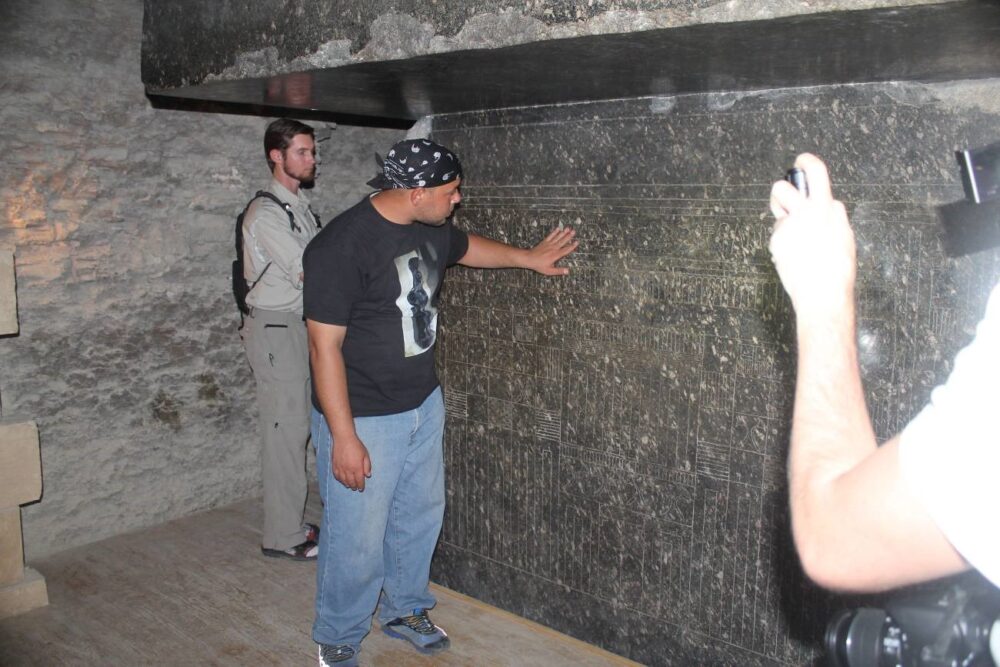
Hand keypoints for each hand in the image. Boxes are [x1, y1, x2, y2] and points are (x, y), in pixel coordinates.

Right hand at [332, 433, 371, 490]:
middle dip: (354, 486)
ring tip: (349, 486)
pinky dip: (339, 480)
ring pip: (343, 480)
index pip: (359, 480)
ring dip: (347, 484)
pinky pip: (336, 476)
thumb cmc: (356, 445)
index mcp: (357, 467)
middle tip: (356, 488)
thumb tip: (368, 475)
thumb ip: (367, 466)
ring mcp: (340, 468)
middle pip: (351, 482)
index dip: (361, 486)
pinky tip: (342, 480)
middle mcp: (348, 470)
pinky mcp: (334, 465)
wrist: (343, 438)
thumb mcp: (365, 455)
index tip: (361, 489)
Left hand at [524, 225, 577, 274]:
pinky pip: (550, 236)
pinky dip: (554, 232)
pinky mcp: (544, 242)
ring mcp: (549, 244)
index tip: (577, 242)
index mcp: (555, 255)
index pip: (566, 250)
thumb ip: (559, 271)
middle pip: (562, 241)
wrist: (529, 259)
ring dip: (563, 233)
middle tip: (574, 231)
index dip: (572, 246)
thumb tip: (567, 271)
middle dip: (569, 236)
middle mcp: (553, 248)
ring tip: (568, 228)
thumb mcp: (549, 271)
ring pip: (557, 237)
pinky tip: (558, 229)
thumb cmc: (539, 265)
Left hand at [769, 153, 856, 318]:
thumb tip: (828, 203)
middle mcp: (805, 213)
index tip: (801, 161)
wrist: (823, 293)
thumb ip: (833, 216)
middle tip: (784, 200)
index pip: (816, 172)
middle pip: (781, 187)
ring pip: (778, 214)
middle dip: (780, 191)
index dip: (806, 161)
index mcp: (827, 208)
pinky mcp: (777, 241)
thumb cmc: (838, 269)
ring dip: (783, 218)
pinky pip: (778, 235)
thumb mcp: (844, 235)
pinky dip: (784, 243)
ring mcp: (788, 227)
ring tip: (795, 238)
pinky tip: (795, 258)